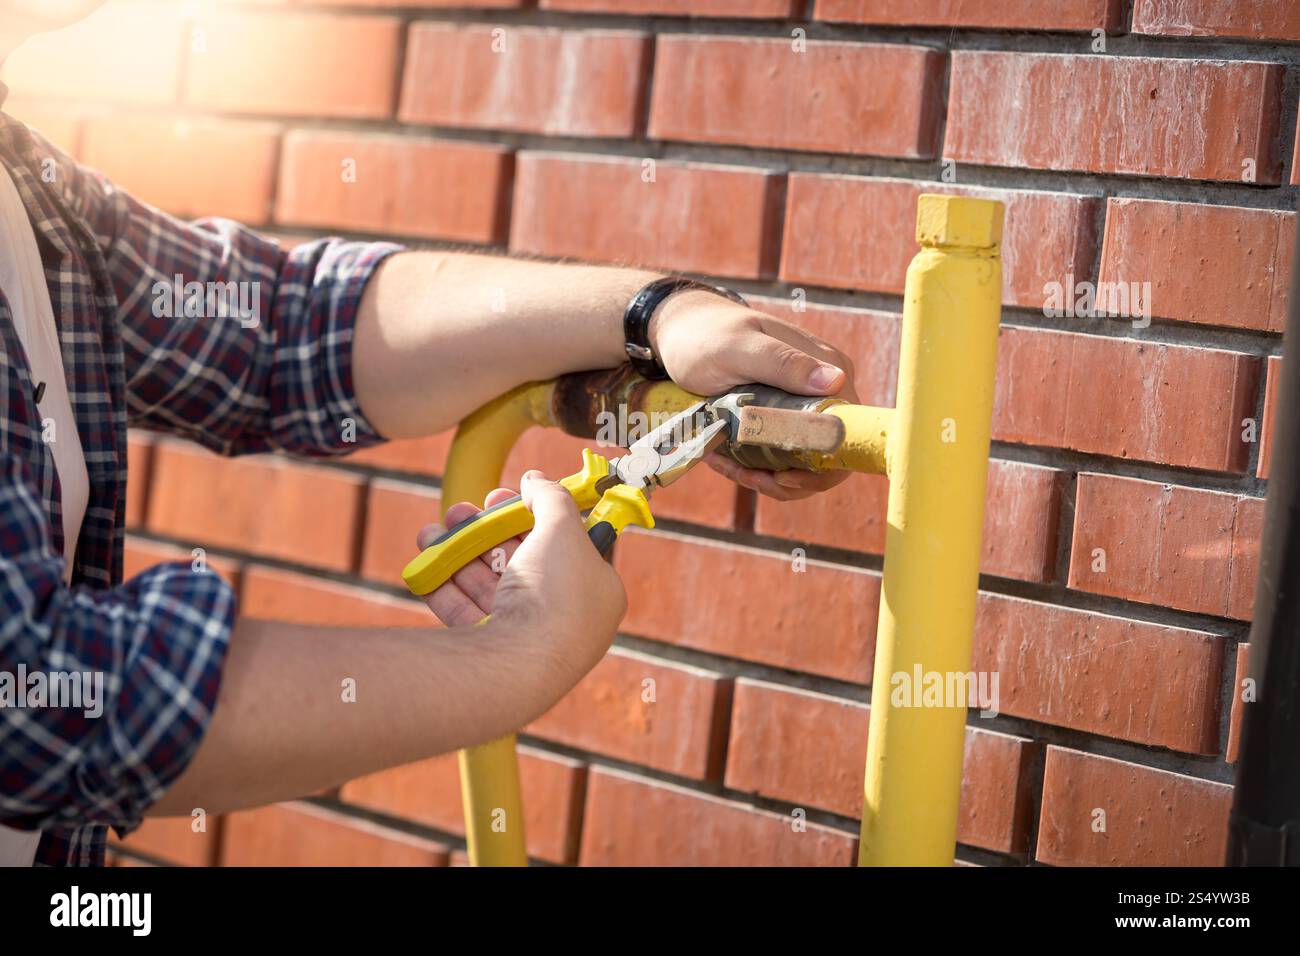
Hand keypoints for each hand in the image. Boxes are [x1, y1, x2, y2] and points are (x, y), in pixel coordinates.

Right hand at [414, 471, 626, 673]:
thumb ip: (551, 498)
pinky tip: (425, 558)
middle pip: (521, 563)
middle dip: (486, 531)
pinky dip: (445, 584)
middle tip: (462, 510)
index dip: (535, 516)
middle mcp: (564, 618)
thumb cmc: (555, 595)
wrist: (519, 664)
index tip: (506, 496)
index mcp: (595, 591)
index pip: (567, 546)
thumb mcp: (562, 529)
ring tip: (432, 530)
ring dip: (458, 552)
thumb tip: (537, 479)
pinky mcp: (490, 654)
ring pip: (489, 586)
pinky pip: (466, 613)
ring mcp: (525, 639)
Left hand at [650, 290, 858, 499]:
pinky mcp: (784, 420)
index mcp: (831, 368)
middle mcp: (827, 391)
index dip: (823, 464)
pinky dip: (757, 469)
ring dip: (770, 477)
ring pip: (806, 463)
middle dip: (791, 479)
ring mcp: (806, 408)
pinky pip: (783, 457)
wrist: (683, 333)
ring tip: (729, 466)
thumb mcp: (738, 349)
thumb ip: (783, 363)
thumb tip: (836, 381)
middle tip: (747, 476)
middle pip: (829, 455)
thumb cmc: (707, 336)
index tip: (782, 476)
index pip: (850, 431)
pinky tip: (725, 459)